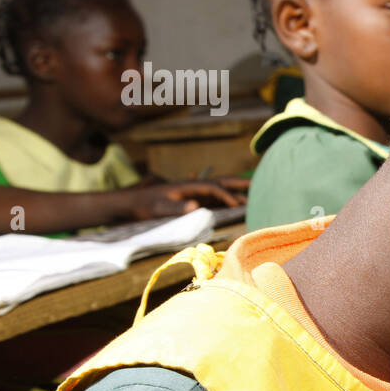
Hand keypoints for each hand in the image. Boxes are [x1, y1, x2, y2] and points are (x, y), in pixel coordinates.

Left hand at [124, 180, 244, 219]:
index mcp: (188, 186)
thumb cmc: (144, 205)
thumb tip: (196, 207)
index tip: (238, 206)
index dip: (227, 196)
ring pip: (219, 191)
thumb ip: (176, 207)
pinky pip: (213, 199)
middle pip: (221, 183)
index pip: (214, 188)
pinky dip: (225, 200)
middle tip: (258, 184)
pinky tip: (232, 205)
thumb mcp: (159, 207)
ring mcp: (192, 193)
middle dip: (239, 184)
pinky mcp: (190, 200)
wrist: (131, 203)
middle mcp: (193, 187)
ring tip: (251, 199)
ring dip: (234, 194)